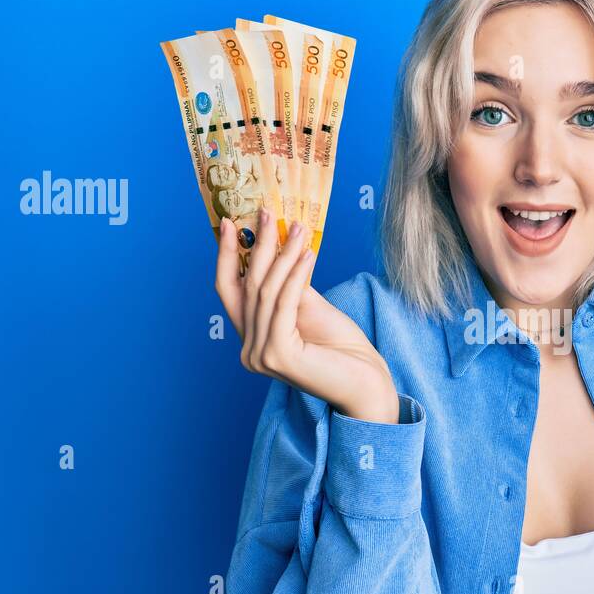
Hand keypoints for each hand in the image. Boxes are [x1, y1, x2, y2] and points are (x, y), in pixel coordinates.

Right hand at [214, 208, 400, 423]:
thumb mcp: (308, 307)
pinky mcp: (278, 356)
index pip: (229, 291)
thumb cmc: (341, 348)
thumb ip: (288, 284)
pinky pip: (284, 304)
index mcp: (251, 339)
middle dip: (259, 246)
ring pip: (265, 292)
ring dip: (282, 255)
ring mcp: (260, 356)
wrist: (366, 382)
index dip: (227, 256)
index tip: (231, 222)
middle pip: (248, 286)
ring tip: (297, 228)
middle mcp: (248, 350)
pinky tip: (307, 253)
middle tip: (267, 212)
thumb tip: (279, 244)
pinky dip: (295, 276)